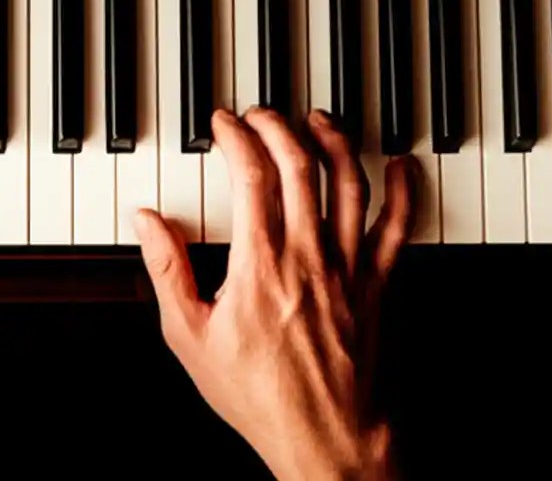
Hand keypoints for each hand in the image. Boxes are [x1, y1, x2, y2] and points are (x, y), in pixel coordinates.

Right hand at [136, 108, 416, 480]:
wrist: (321, 435)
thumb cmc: (256, 394)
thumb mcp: (189, 337)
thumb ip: (167, 271)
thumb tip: (147, 221)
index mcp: (259, 264)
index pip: (250, 175)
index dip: (236, 137)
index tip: (224, 125)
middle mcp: (308, 255)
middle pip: (300, 165)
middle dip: (278, 126)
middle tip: (260, 115)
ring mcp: (348, 268)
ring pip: (349, 184)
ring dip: (333, 141)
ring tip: (316, 119)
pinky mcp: (377, 285)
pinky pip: (399, 227)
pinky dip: (404, 191)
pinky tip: (400, 166)